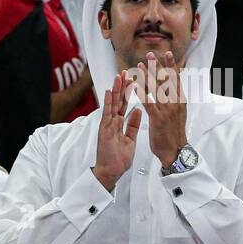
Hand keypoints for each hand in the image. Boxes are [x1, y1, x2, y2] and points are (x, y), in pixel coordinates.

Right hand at [92, 69, 141, 191]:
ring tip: (118, 76)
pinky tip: (109, 91)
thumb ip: (132, 124)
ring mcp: (107, 125)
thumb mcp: (130, 139)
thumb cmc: (118, 158)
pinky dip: (108, 102)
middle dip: (122, 86)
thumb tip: (137, 111)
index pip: (126, 104)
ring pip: (113, 104)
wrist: (111, 171)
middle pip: (119, 100)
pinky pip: (107, 114)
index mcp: (119, 123)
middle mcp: (112, 122)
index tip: (134, 79)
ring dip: (116, 90)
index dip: (130, 92)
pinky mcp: (104, 130)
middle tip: (126, 72)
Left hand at [138, 51, 186, 166]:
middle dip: (157, 66)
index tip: (167, 53)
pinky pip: (148, 102)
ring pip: (156, 89)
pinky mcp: (157, 118)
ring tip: (139, 65)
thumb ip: (175, 99)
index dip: (171, 65)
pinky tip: (134, 85)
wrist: (175, 150)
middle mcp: (175, 102)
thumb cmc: (175, 132)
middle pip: (166, 80)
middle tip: (150, 54)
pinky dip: (141, 93)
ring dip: (147, 76)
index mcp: (181, 100)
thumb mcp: (179, 112)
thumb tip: (173, 86)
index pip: (176, 78)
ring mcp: (167, 110)